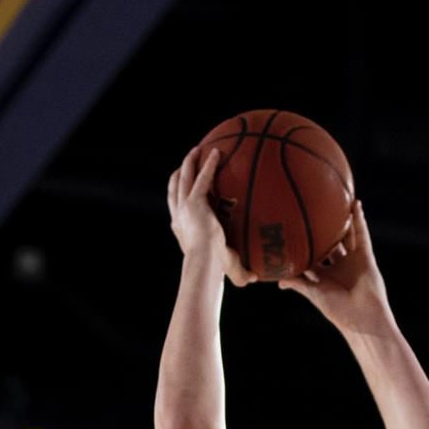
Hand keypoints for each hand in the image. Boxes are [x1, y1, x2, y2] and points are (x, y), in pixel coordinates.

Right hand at [167, 146, 253, 288]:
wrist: (205, 262)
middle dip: (179, 172)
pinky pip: (202, 177)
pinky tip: (217, 152)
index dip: (176, 194)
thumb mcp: (225, 267)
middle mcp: (179, 215)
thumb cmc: (213, 269)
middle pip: (174, 187)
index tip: (181, 185)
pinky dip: (209, 164)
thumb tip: (255, 279)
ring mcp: (185, 207)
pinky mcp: (195, 202)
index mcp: (180, 228)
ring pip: (183, 177)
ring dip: (189, 162)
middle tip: (187, 161)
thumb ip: (240, 271)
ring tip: (197, 149)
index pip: (175, 206)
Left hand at [277, 201, 393, 336]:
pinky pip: (362, 235)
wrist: (363, 319)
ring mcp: (352, 260)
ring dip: (342, 218)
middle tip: (310, 208)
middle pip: (328, 242)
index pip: (311, 256)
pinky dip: (359, 220)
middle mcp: (338, 266)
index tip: (291, 229)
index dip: (302, 244)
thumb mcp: (315, 294)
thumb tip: (277, 280)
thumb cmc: (338, 311)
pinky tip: (355, 204)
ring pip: (346, 235)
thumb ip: (299, 284)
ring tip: (335, 198)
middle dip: (322, 228)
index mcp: (324, 276)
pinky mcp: (366, 257)